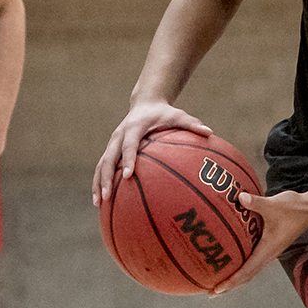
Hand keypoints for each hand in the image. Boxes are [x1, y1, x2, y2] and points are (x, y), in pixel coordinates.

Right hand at [93, 101, 209, 205]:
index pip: (129, 145)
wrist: (145, 103)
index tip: (128, 175)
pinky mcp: (111, 149)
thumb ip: (192, 124)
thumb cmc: (164, 113)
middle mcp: (119, 135)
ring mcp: (113, 143)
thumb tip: (210, 132)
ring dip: (98, 183)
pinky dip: (99, 182)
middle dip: (106, 178)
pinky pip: (102, 167)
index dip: (128, 160)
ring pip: (101, 165)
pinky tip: (101, 200)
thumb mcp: (178, 115)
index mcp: (134, 127)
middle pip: (108, 158)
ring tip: (99, 203)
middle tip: (108, 196)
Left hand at [210, 188, 307, 293]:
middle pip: (247, 276)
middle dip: (229, 285)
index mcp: (269, 249)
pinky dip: (241, 266)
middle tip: (210, 291)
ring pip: (250, 270)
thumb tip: (239, 197)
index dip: (232, 281)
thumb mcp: (273, 204)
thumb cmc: (294, 208)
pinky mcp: (269, 245)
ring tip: (218, 281)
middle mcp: (269, 253)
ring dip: (235, 278)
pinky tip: (231, 261)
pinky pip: (252, 260)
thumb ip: (255, 202)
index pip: (248, 270)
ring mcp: (269, 251)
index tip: (217, 288)